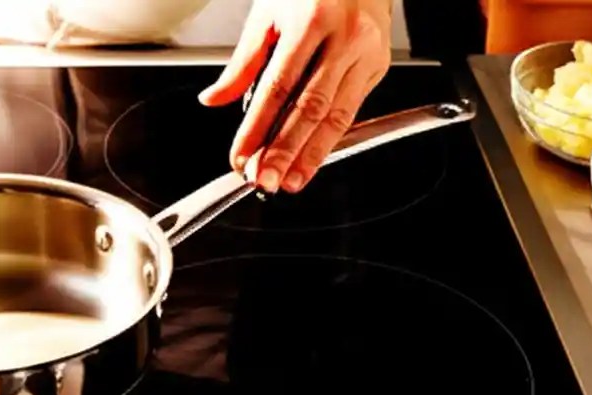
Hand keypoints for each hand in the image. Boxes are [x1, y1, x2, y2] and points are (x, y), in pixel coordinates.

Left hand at [198, 0, 391, 193]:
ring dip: (310, 155)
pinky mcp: (378, 66)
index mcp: (310, 20)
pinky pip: (351, 111)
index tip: (241, 156)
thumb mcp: (267, 14)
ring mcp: (366, 53)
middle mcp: (343, 38)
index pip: (277, 87)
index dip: (257, 127)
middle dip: (284, 151)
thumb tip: (213, 99)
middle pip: (309, 107)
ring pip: (336, 115)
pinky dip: (329, 140)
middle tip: (264, 180)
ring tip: (289, 181)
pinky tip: (312, 160)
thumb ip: (242, 63)